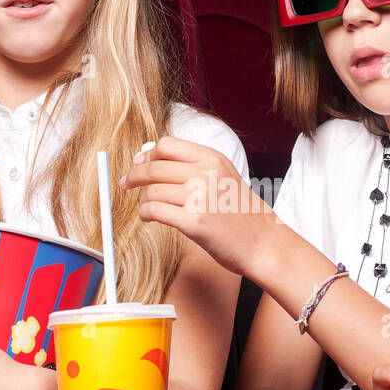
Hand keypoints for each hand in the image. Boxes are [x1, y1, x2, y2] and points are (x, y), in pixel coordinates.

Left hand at [119, 135, 270, 277]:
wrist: (264, 243)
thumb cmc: (242, 212)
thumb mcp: (224, 176)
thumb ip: (193, 165)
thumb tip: (148, 155)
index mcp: (212, 158)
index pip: (166, 146)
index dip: (147, 155)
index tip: (139, 163)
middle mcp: (206, 174)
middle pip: (153, 168)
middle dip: (134, 176)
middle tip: (125, 183)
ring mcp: (200, 198)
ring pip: (152, 192)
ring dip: (143, 200)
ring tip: (147, 207)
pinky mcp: (195, 223)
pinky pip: (155, 211)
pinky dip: (146, 214)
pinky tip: (148, 217)